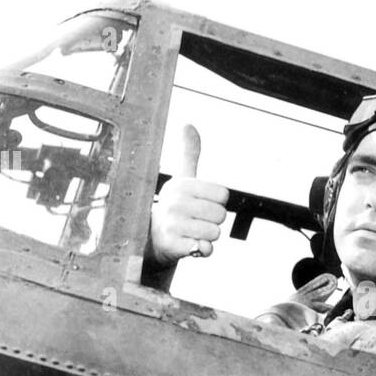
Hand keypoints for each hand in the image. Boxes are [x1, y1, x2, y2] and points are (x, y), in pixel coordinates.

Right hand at [148, 125, 229, 263]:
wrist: (152, 237)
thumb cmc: (174, 205)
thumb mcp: (181, 178)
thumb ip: (188, 153)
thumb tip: (188, 124)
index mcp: (181, 185)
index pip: (223, 195)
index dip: (217, 202)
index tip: (201, 203)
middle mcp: (175, 203)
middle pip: (221, 214)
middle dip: (213, 220)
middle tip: (196, 220)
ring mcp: (173, 225)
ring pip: (215, 233)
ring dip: (208, 236)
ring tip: (192, 232)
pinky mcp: (174, 246)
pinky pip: (205, 249)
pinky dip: (203, 250)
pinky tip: (192, 245)